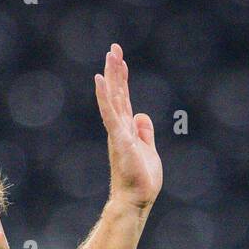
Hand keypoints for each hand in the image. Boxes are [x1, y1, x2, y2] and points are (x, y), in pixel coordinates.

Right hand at [94, 43, 162, 212]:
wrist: (135, 200)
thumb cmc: (141, 181)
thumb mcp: (148, 150)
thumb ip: (144, 133)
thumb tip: (141, 115)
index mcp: (126, 130)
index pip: (124, 99)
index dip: (122, 79)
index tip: (121, 60)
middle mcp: (119, 128)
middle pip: (117, 93)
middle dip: (116, 70)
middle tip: (114, 48)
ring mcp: (117, 132)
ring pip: (113, 98)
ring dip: (112, 76)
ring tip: (111, 55)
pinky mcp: (119, 139)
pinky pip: (110, 113)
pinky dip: (104, 96)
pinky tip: (100, 79)